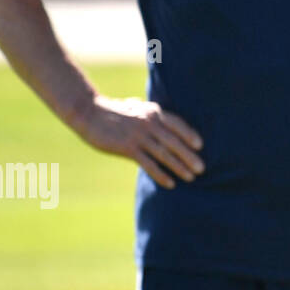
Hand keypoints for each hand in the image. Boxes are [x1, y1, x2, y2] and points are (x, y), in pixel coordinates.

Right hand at [77, 96, 203, 188]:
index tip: (200, 145)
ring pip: (164, 154)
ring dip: (179, 167)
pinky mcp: (127, 148)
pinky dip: (161, 174)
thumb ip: (144, 110)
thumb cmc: (110, 110)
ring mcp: (139, 136)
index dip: (190, 135)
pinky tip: (170, 183)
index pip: (177, 124)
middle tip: (202, 168)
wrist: (87, 112)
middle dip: (189, 156)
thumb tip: (148, 108)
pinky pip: (148, 163)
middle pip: (175, 142)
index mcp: (152, 111)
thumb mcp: (133, 106)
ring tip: (191, 177)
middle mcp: (149, 123)